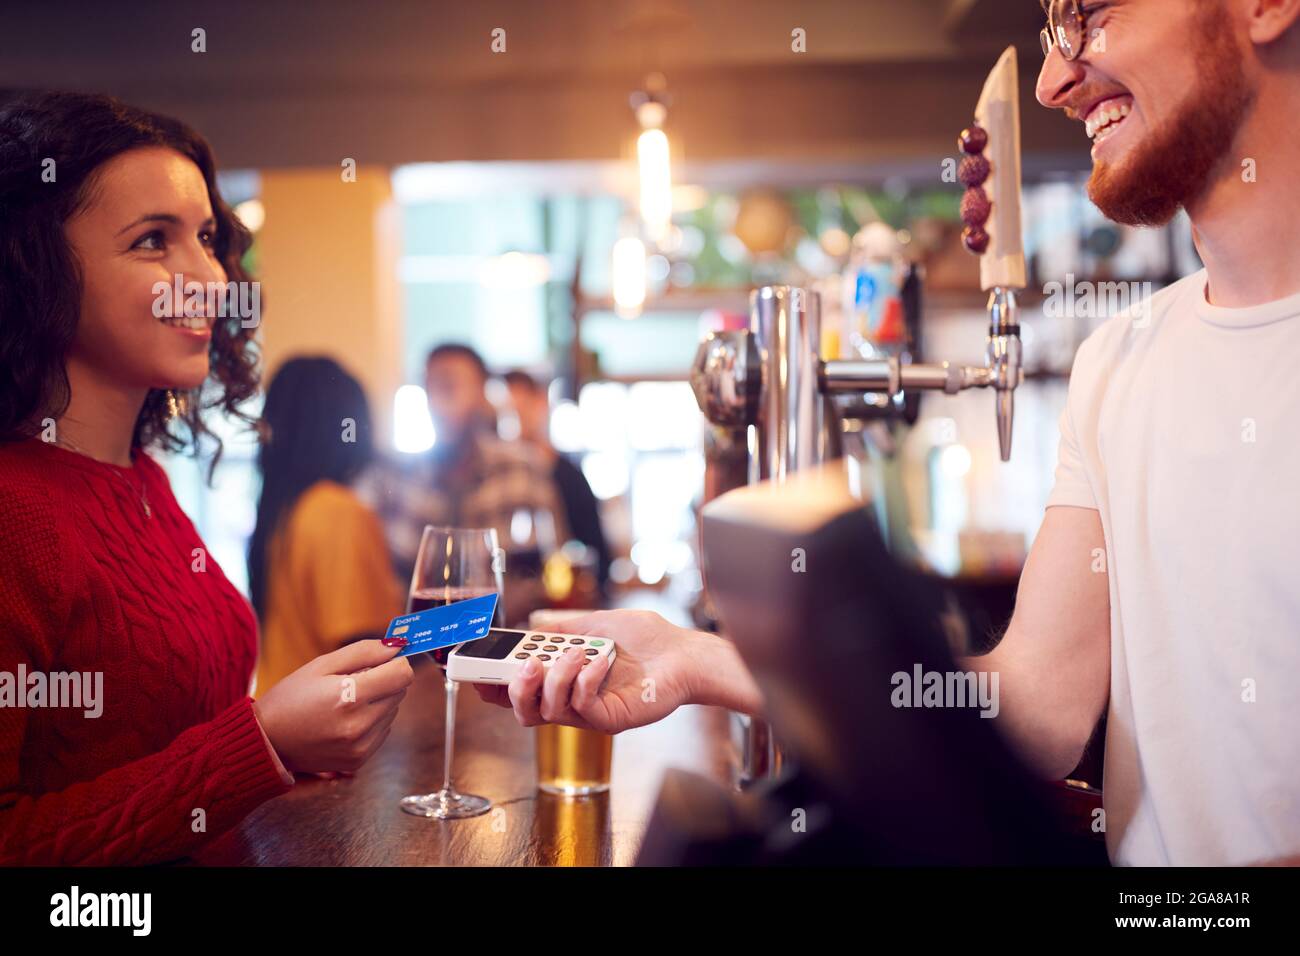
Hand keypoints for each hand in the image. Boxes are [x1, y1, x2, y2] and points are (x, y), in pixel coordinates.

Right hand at [253, 640, 413, 774]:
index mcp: (350, 697)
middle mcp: (359, 725)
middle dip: (383, 681)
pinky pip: (383, 731)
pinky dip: (371, 722)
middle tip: (351, 683)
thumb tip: (397, 646)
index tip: (381, 661)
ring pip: (393, 711)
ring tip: (343, 704)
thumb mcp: (321, 665)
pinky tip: (344, 721)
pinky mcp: (359, 761)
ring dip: (377, 703)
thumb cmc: (290, 698)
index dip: (394, 662)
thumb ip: (364, 652)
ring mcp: (360, 747)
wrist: (266, 741)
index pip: (403, 674)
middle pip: (400, 691)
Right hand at [472, 609, 716, 733]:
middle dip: (514, 688)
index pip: (522, 689)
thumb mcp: (596, 624)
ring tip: (575, 652)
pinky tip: (599, 661)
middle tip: (525, 663)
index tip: (475, 669)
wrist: (684, 653)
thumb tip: (531, 626)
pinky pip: (580, 707)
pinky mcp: (608, 720)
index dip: (494, 683)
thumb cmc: (646, 639)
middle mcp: (572, 700)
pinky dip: (583, 681)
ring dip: (554, 677)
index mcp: (565, 679)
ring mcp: (589, 712)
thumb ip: (562, 627)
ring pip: (547, 711)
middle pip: (524, 710)